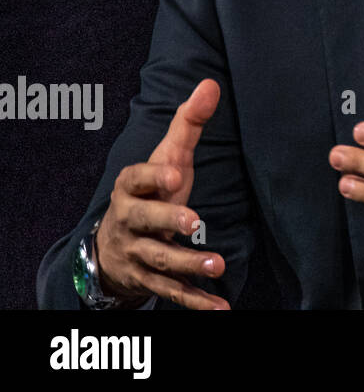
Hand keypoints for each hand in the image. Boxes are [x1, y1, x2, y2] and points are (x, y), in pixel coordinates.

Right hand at [95, 79, 230, 309]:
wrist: (115, 243)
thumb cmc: (153, 191)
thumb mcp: (168, 157)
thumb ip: (188, 123)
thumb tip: (210, 83)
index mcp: (132, 187)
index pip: (138, 179)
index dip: (155, 177)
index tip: (175, 175)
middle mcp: (129, 221)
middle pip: (145, 222)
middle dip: (167, 221)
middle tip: (194, 220)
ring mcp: (136, 253)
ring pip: (159, 261)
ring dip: (187, 264)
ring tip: (217, 266)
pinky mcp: (148, 280)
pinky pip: (171, 292)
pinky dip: (196, 302)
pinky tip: (221, 308)